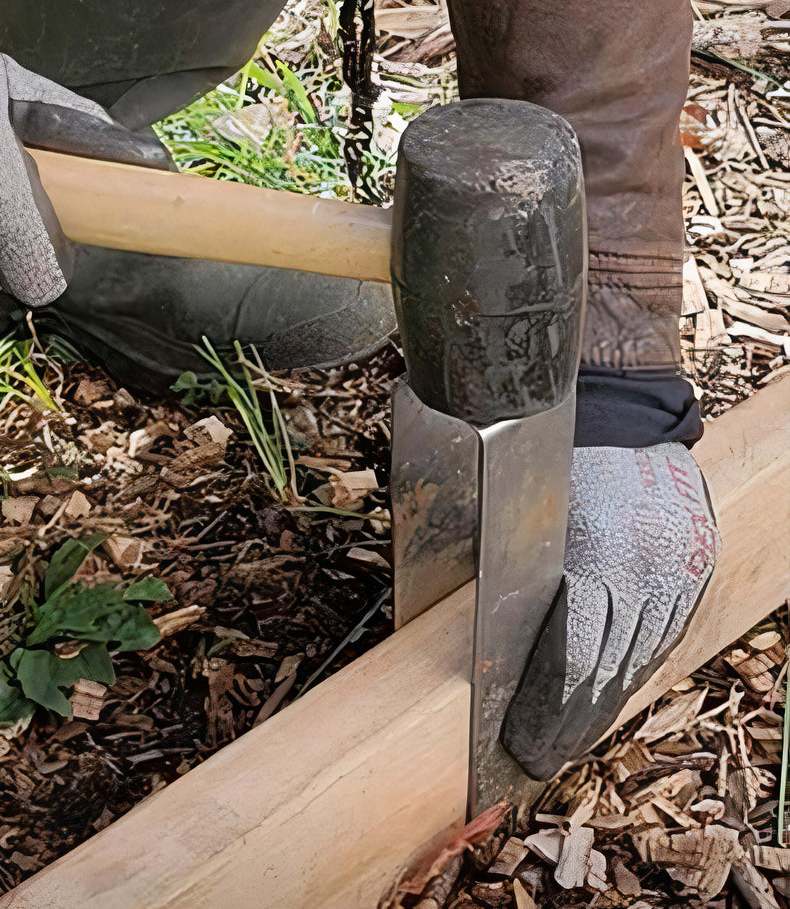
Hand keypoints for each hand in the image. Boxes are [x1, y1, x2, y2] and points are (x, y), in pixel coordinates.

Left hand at [502, 443, 719, 778]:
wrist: (620, 416)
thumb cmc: (548, 459)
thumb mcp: (518, 517)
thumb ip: (510, 586)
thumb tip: (485, 658)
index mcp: (598, 555)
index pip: (570, 657)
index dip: (542, 710)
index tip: (516, 743)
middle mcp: (649, 570)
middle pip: (607, 672)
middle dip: (568, 727)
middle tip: (537, 762)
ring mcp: (679, 572)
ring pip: (638, 663)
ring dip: (601, 710)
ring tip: (568, 743)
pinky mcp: (694, 571)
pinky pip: (662, 638)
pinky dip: (631, 673)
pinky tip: (607, 696)